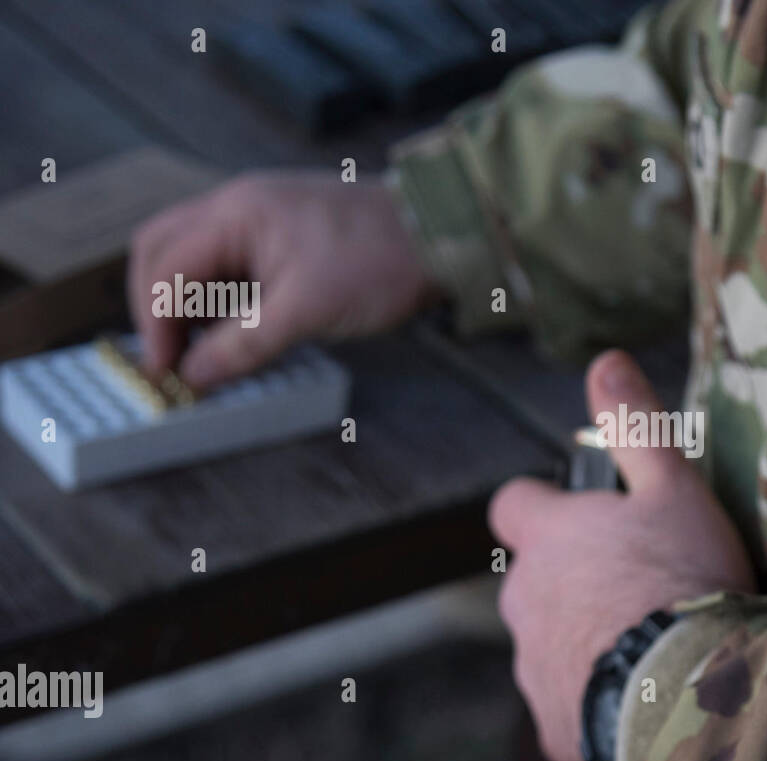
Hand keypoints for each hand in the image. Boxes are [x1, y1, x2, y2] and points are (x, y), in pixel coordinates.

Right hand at [127, 171, 437, 388]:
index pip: (163, 268)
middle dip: (157, 308)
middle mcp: (236, 208)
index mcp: (234, 214)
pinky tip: (234, 336)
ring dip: (187, 307)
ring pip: (194, 261)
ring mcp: (259, 220)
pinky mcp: (282, 239)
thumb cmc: (379, 262)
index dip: (154, 324)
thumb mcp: (306, 311)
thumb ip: (244, 345)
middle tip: (170, 361)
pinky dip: (220, 302)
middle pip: (161, 253)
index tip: (164, 373)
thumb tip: (195, 376)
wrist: (441, 234)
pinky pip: (230, 267)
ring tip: (202, 355)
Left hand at [489, 350, 755, 760]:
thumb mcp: (673, 488)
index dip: (543, 508)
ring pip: (549, 643)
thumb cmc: (682, 579)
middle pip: (534, 580)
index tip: (582, 516)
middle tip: (640, 588)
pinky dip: (595, 701)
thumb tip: (605, 361)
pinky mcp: (551, 727)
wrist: (685, 694)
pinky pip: (568, 705)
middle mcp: (524, 599)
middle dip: (572, 582)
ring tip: (650, 650)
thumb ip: (637, 427)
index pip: (513, 506)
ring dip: (585, 642)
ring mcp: (532, 667)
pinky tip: (643, 700)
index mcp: (547, 539)